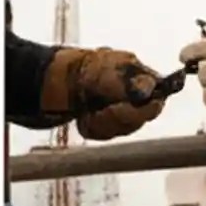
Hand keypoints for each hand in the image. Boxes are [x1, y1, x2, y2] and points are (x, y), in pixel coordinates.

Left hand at [42, 47, 163, 138]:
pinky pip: (108, 134)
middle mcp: (133, 92)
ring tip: (87, 114)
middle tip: (98, 113)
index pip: (156, 98)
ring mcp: (119, 107)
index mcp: (138, 75)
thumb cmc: (79, 71)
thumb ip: (127, 83)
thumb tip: (148, 88)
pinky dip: (94, 129)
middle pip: (141, 118)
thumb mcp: (104, 72)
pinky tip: (84, 120)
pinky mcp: (105, 121)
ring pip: (124, 129)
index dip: (141, 109)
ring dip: (104, 124)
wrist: (48, 81)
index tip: (117, 109)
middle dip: (117, 119)